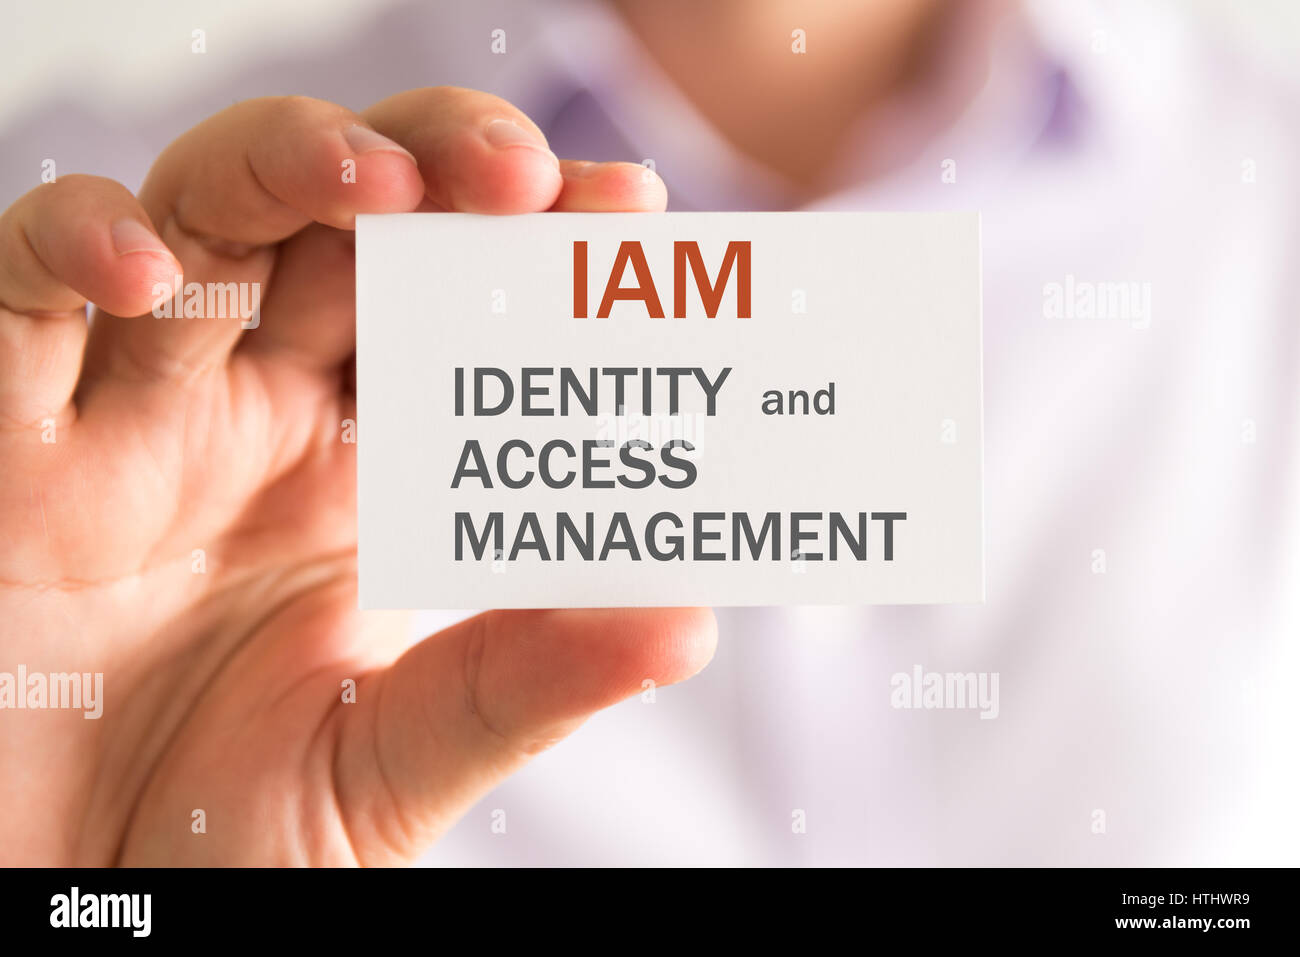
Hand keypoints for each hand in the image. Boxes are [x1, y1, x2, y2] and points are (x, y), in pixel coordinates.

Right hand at [0, 89, 715, 864]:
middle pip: (345, 227)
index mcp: (356, 479)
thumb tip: (683, 623)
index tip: (622, 210)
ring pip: (202, 215)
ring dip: (289, 165)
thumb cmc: (221, 843)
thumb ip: (521, 683)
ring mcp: (126, 419)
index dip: (527, 251)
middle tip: (521, 176)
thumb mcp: (392, 764)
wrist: (78, 915)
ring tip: (383, 178)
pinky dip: (74, 246)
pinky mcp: (4, 450)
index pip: (453, 316)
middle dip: (435, 169)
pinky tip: (149, 264)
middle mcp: (249, 419)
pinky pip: (19, 299)